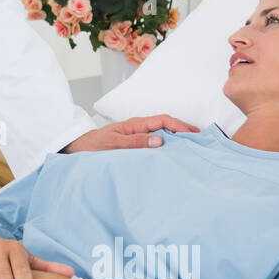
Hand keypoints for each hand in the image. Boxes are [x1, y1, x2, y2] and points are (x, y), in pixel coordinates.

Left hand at [64, 114, 199, 152]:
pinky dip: (168, 149)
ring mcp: (139, 138)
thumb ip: (135, 142)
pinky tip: (175, 158)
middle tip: (201, 142)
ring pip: (163, 136)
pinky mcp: (136, 147)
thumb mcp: (113, 144)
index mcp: (135, 124)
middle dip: (184, 132)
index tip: (193, 134)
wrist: (78, 151)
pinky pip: (156, 145)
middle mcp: (139, 129)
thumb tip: (160, 141)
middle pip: (167, 126)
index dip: (180, 125)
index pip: (163, 120)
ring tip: (193, 150)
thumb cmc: (93, 146)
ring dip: (178, 141)